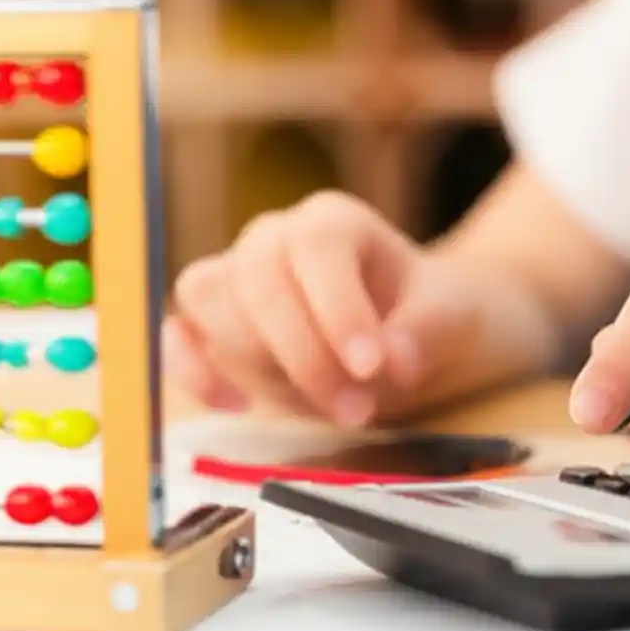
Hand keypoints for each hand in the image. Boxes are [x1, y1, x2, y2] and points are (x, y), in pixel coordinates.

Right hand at [164, 191, 480, 426]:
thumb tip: (391, 359)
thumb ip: (425, 333)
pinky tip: (237, 404)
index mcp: (334, 221)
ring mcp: (237, 276)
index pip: (317, 246)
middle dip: (304, 355)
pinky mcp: (213, 324)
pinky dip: (191, 368)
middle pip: (257, 278)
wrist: (410, 331)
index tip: (371, 367)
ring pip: (210, 301)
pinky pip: (176, 334)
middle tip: (358, 409)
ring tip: (330, 406)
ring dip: (259, 365)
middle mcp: (275, 237)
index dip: (337, 309)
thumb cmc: (426, 314)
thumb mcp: (452, 318)